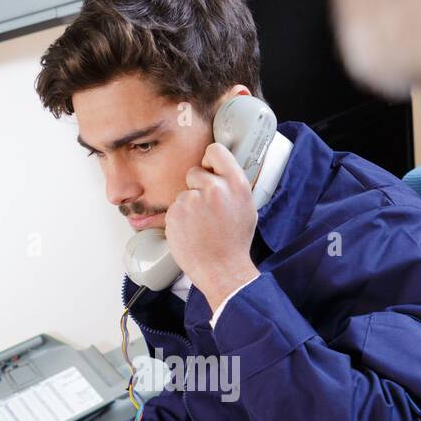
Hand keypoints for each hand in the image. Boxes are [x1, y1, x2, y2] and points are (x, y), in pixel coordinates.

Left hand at [164, 141, 259, 310]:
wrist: (221, 270)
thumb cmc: (234, 242)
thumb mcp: (246, 207)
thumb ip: (232, 185)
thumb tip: (220, 170)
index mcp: (236, 184)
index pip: (215, 150)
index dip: (209, 161)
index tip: (208, 170)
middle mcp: (214, 188)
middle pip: (194, 172)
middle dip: (197, 187)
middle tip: (207, 210)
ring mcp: (192, 201)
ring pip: (183, 194)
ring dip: (189, 207)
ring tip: (201, 227)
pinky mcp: (175, 213)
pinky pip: (174, 209)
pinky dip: (179, 220)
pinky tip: (192, 233)